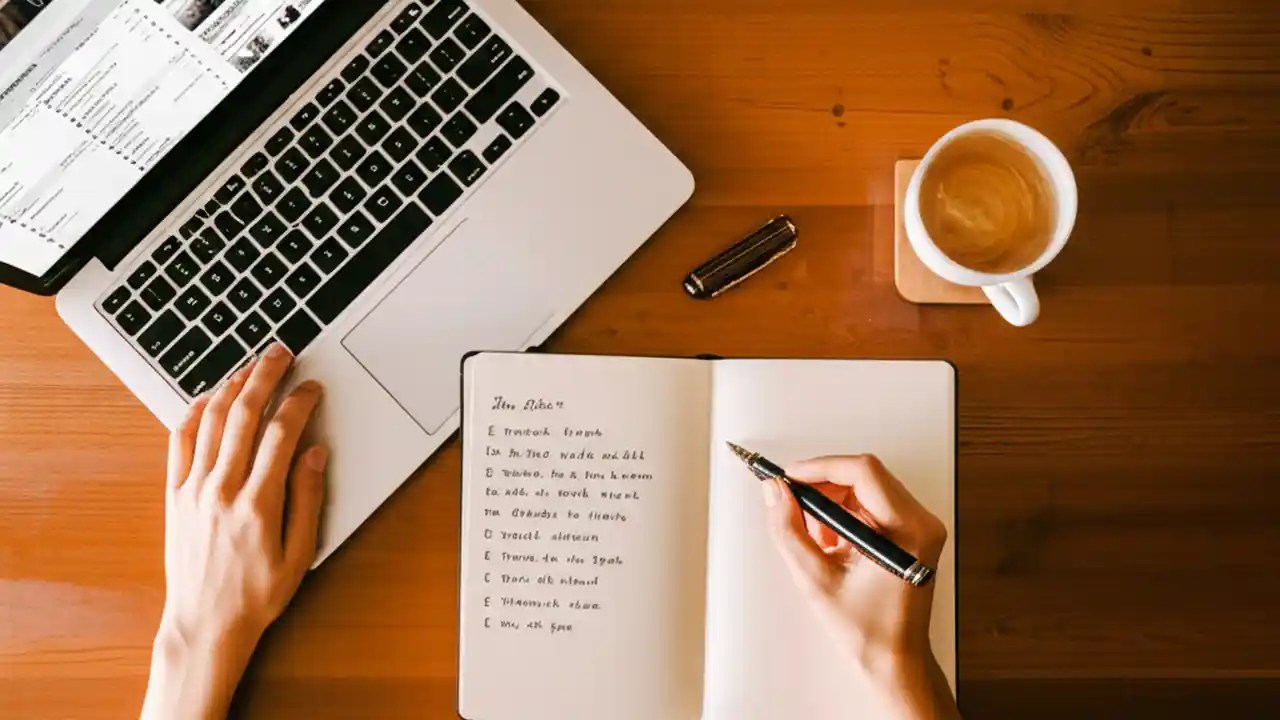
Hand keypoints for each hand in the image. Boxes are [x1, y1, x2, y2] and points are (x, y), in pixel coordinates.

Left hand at [141, 344, 326, 719]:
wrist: (205, 623)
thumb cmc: (257, 595)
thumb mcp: (300, 554)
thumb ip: (309, 499)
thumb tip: (315, 454)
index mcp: (258, 504)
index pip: (281, 434)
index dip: (299, 402)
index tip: (312, 387)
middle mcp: (221, 490)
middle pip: (243, 415)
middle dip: (264, 376)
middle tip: (280, 352)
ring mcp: (192, 489)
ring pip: (210, 420)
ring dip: (231, 385)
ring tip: (250, 366)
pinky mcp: (174, 494)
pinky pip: (179, 440)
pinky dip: (194, 411)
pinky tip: (210, 397)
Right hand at [760, 454, 958, 719]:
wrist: (893, 660)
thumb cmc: (868, 631)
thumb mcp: (816, 581)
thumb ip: (790, 532)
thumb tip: (775, 493)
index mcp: (909, 531)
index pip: (863, 473)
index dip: (820, 468)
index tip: (789, 477)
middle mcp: (921, 523)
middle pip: (864, 475)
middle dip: (821, 485)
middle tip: (790, 500)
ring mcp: (918, 526)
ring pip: (864, 488)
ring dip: (830, 503)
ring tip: (811, 536)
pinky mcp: (908, 532)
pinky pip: (870, 505)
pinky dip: (842, 516)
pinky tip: (828, 544)